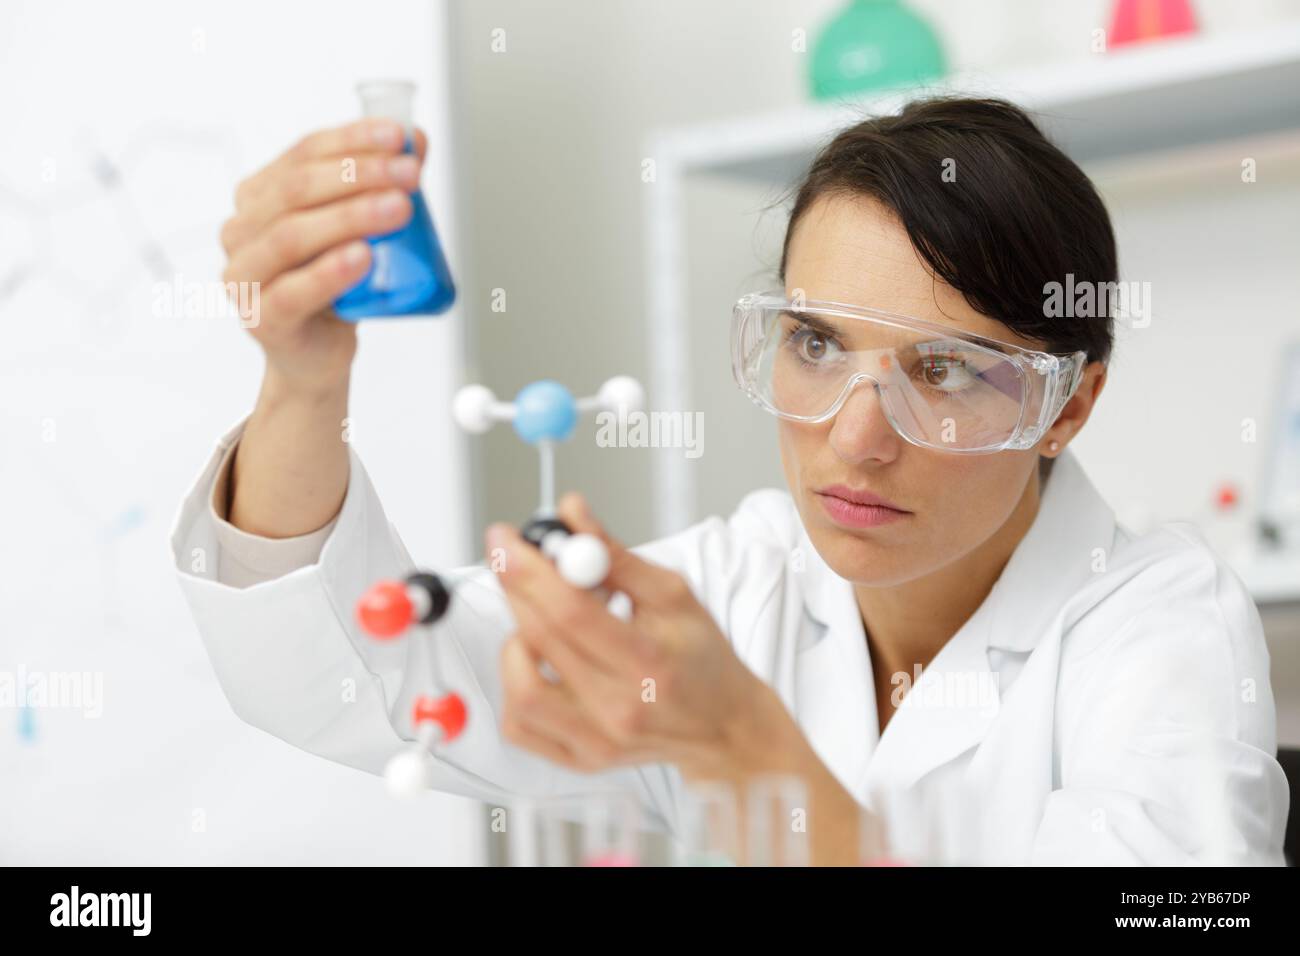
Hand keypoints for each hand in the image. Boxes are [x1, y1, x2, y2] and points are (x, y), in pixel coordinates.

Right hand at [220, 118, 426, 396]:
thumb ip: (381, 183)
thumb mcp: (359, 228)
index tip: (398, 137)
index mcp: (258, 196)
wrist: (318, 353)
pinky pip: (292, 292)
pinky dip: (329, 272)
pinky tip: (362, 257)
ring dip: (350, 217)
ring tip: (398, 210)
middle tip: (408, 176)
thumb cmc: (335, 284)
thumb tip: (414, 139)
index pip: (302, 154)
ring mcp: (244, 275)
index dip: (351, 140)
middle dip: (359, 176)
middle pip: (297, 190)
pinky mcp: (260, 319)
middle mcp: (241, 230)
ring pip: (293, 236)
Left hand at [489, 493, 890, 863]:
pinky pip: (520, 723)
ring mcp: (597, 741)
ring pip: (521, 686)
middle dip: (516, 585)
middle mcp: (620, 708)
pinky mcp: (580, 760)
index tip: (507, 538)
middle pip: (542, 638)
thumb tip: (570, 514)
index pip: (571, 611)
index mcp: (650, 663)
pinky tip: (539, 659)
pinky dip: (515, 684)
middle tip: (513, 556)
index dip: (530, 568)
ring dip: (518, 636)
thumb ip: (616, 555)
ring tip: (542, 617)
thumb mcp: (673, 594)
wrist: (722, 724)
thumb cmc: (701, 657)